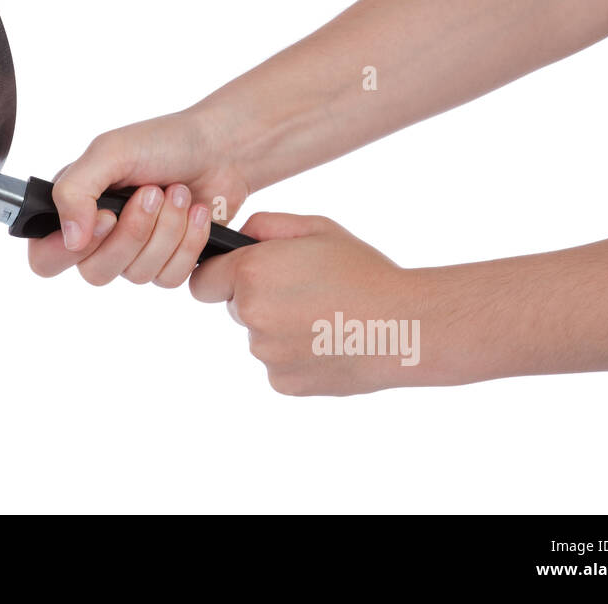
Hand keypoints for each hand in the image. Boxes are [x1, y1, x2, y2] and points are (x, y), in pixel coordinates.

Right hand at [27, 109, 251, 287]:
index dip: (69, 250)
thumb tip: (70, 239)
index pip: (45, 258)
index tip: (107, 217)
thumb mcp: (110, 152)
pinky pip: (168, 278)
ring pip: (137, 275)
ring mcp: (133, 254)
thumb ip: (75, 191)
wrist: (220, 148)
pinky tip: (197, 213)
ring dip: (166, 230)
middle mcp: (98, 237)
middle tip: (153, 192)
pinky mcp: (167, 264)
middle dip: (133, 231)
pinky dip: (188, 242)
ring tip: (179, 193)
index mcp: (73, 209)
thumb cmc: (163, 142)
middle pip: (95, 273)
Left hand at [191, 212, 442, 395]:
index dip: (219, 275)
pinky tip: (329, 341)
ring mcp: (267, 354)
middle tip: (303, 291)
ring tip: (324, 317)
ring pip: (259, 337)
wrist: (405, 325)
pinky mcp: (284, 383)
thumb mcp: (317, 229)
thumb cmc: (364, 271)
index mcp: (252, 273)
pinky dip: (296, 355)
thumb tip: (238, 237)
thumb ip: (267, 225)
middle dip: (257, 298)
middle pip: (236, 307)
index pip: (202, 280)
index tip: (235, 275)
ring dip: (279, 327)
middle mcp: (252, 315)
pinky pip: (278, 365)